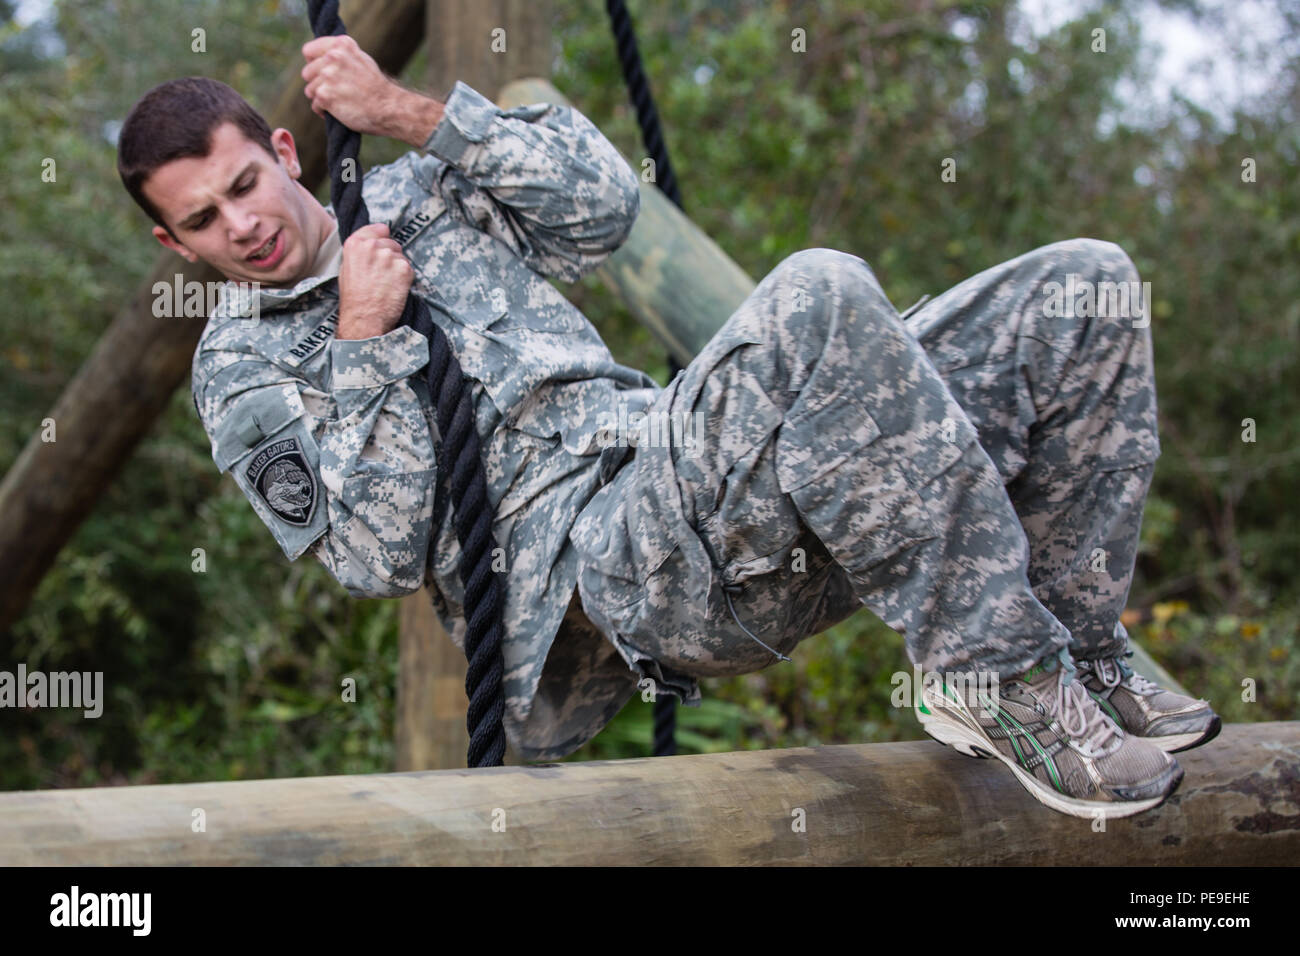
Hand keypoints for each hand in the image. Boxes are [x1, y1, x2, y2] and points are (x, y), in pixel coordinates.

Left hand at [301, 35, 397, 136]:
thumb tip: (323, 56)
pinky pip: (315, 105)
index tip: (322, 71)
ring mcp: (327, 76)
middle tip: (336, 91)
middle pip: (307, 73)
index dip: (313, 63)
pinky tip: (339, 111)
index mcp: (341, 45)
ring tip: (339, 102)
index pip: (308, 51)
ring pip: (310, 90)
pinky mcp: (325, 95)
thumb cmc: (376, 87)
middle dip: (318, 84)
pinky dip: (324, 111)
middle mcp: (332, 57)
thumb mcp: (361, 59)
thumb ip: (341, 54)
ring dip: (322, 99)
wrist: (389, 108)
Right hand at [336, 224, 413, 339]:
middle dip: (390, 256)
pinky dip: (405, 278)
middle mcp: (372, 246)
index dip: (382, 238)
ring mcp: (389, 256)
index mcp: (355, 243)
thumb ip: (360, 250)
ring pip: (401, 256)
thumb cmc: (354, 298)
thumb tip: (373, 239)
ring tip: (386, 284)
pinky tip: (394, 289)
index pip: (379, 229)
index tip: (382, 247)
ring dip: (397, 267)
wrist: (364, 319)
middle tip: (381, 275)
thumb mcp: (346, 267)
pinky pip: (409, 268)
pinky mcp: (404, 268)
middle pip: (392, 243)